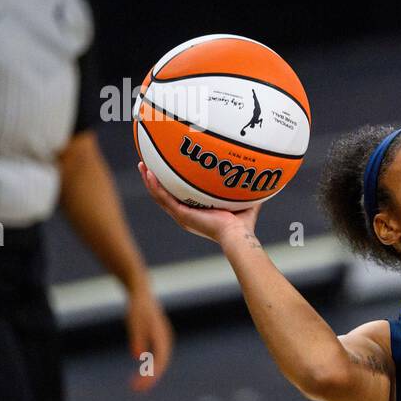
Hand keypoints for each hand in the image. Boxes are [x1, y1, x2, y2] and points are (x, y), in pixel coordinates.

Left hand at [124, 284, 172, 391]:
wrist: (142, 294)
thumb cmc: (137, 307)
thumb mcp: (135, 321)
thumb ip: (137, 338)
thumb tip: (138, 357)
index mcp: (162, 336)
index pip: (160, 360)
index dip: (151, 374)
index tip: (140, 384)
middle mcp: (166, 340)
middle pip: (161, 364)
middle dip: (150, 378)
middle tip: (136, 389)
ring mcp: (163, 340)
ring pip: (160, 362)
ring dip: (150, 375)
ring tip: (137, 385)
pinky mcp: (158, 340)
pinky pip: (157, 358)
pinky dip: (149, 367)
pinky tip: (141, 373)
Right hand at [137, 161, 261, 244]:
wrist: (237, 235)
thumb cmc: (242, 224)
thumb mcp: (242, 200)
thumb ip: (246, 188)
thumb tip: (257, 174)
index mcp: (195, 212)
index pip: (178, 197)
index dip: (169, 185)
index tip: (165, 171)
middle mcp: (185, 214)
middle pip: (163, 195)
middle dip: (154, 180)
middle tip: (146, 165)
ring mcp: (181, 215)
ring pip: (159, 196)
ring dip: (149, 181)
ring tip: (142, 165)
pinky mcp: (181, 215)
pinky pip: (164, 198)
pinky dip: (155, 186)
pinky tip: (149, 173)